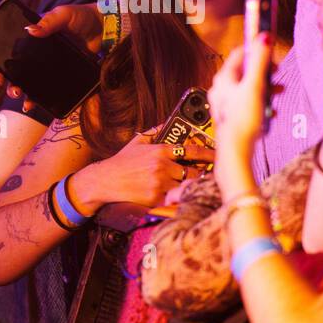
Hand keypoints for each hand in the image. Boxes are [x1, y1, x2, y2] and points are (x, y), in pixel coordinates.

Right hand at [0, 2, 103, 110]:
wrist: (105, 30)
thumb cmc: (82, 17)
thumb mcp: (64, 14)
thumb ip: (49, 20)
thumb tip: (30, 31)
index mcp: (30, 35)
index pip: (3, 47)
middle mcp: (33, 51)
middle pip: (10, 67)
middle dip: (0, 77)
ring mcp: (44, 65)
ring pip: (23, 80)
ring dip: (15, 89)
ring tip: (15, 94)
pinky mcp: (57, 76)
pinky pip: (42, 89)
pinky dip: (34, 98)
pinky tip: (30, 103)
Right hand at [70, 129, 213, 213]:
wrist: (105, 181)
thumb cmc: (121, 162)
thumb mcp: (137, 142)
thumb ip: (154, 132)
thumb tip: (166, 123)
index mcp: (161, 150)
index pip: (192, 150)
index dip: (209, 154)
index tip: (218, 156)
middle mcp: (163, 166)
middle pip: (193, 172)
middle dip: (199, 176)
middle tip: (205, 178)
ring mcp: (160, 183)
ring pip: (185, 187)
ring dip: (188, 188)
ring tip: (193, 189)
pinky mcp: (155, 198)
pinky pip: (173, 199)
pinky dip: (176, 199)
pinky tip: (178, 199)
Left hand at [208, 33, 274, 163]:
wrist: (236, 150)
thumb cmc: (243, 120)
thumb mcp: (255, 86)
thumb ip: (260, 61)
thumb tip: (264, 36)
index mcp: (224, 78)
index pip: (240, 53)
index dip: (257, 49)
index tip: (271, 52)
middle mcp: (221, 88)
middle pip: (245, 71)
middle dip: (264, 71)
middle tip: (277, 75)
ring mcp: (225, 102)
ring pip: (248, 87)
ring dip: (265, 88)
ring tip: (278, 93)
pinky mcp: (231, 115)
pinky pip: (248, 102)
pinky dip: (260, 102)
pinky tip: (270, 111)